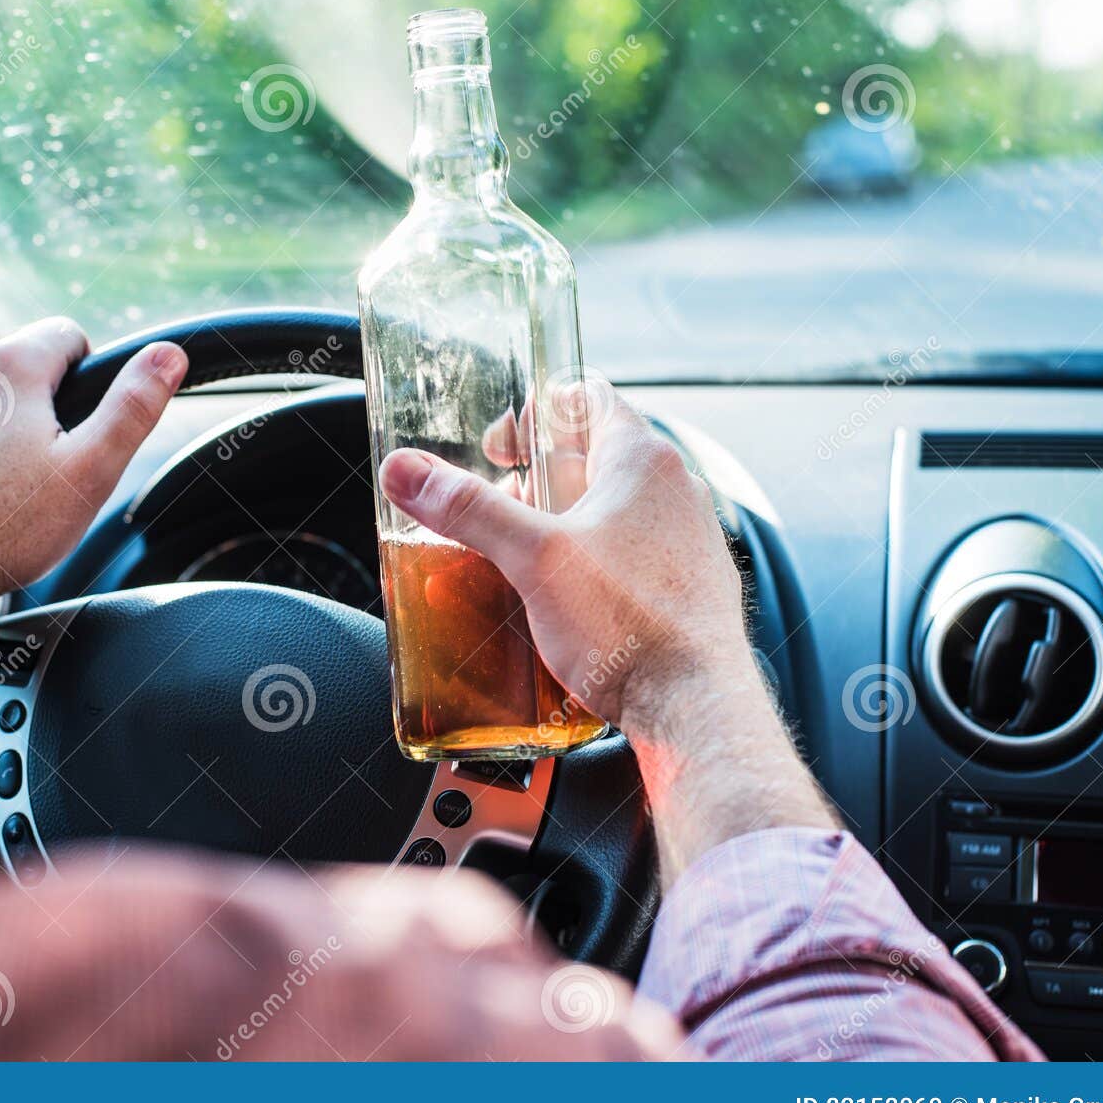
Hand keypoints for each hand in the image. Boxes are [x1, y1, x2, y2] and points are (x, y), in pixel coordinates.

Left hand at [0, 318, 187, 645]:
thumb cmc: (1, 531)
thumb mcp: (90, 471)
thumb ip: (132, 406)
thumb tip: (167, 356)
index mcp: (11, 366)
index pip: (67, 334)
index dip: (86, 377)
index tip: (79, 425)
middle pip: (18, 368)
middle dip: (36, 409)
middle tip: (41, 471)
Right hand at [378, 377, 834, 880]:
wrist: (695, 707)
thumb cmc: (631, 627)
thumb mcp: (533, 558)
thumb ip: (468, 510)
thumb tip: (407, 471)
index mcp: (643, 459)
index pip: (585, 396)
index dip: (532, 412)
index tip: (497, 449)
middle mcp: (675, 489)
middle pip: (592, 456)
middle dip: (535, 481)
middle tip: (498, 513)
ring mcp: (685, 540)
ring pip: (609, 510)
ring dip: (560, 526)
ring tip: (521, 561)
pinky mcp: (684, 587)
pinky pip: (628, 556)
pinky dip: (589, 565)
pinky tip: (562, 603)